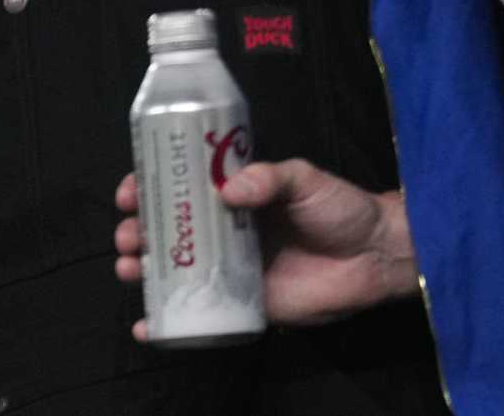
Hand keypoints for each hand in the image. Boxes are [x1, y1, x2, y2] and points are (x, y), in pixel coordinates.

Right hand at [113, 160, 417, 332]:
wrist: (375, 256)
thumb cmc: (339, 208)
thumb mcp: (303, 178)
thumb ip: (267, 179)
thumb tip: (226, 190)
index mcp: (232, 195)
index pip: (179, 188)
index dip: (148, 188)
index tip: (130, 192)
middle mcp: (225, 231)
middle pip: (167, 230)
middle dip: (137, 232)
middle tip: (127, 236)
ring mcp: (232, 269)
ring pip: (176, 270)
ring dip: (143, 270)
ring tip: (129, 269)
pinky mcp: (247, 305)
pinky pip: (203, 314)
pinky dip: (169, 324)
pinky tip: (147, 326)